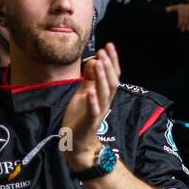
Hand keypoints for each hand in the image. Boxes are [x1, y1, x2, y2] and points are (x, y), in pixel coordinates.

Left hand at [62, 43, 121, 170]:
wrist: (75, 142)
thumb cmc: (79, 117)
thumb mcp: (83, 93)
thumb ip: (89, 79)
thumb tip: (93, 61)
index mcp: (103, 95)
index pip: (112, 75)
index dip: (112, 61)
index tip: (109, 46)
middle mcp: (104, 102)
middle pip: (111, 82)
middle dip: (108, 66)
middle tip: (104, 51)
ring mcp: (98, 112)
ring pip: (105, 93)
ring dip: (102, 78)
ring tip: (99, 63)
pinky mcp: (90, 122)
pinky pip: (94, 111)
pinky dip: (93, 101)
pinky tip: (90, 91)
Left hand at [166, 3, 188, 32]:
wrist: (186, 5)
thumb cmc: (178, 9)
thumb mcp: (174, 8)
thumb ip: (170, 9)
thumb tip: (166, 10)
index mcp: (180, 7)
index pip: (181, 15)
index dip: (180, 21)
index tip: (179, 27)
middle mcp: (186, 7)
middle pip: (186, 17)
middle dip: (184, 24)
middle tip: (183, 30)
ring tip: (187, 29)